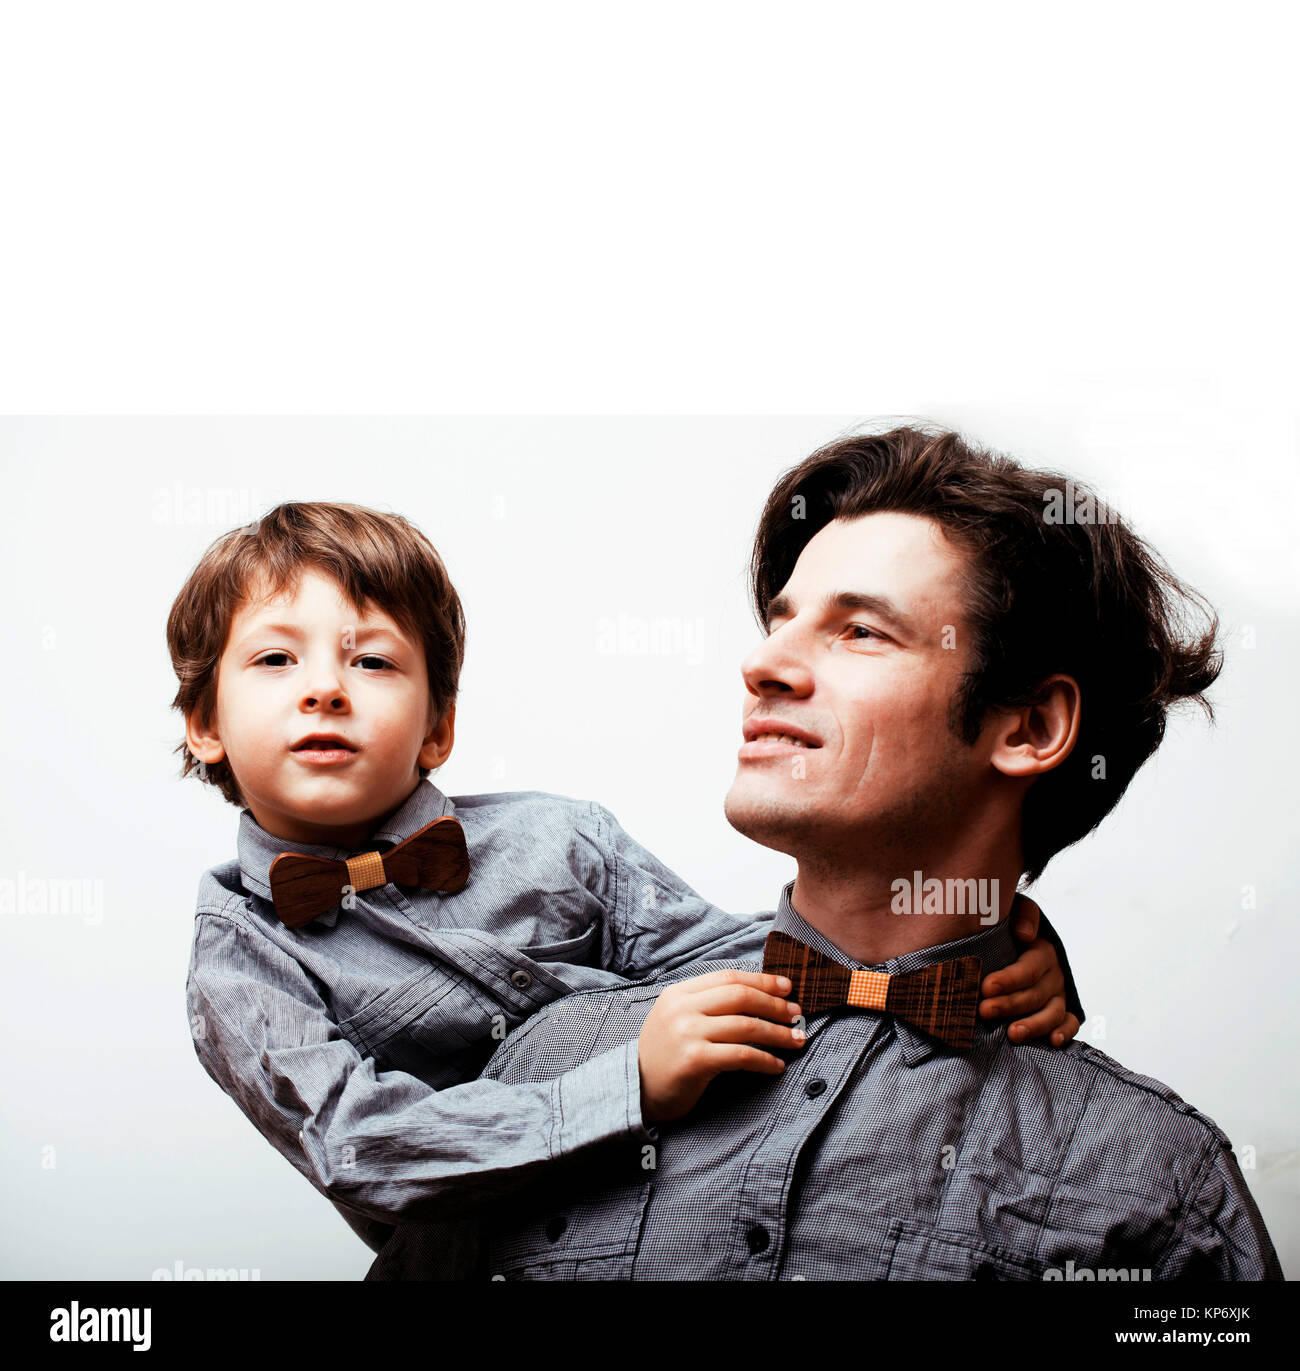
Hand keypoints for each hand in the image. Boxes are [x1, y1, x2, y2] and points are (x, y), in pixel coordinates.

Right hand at [638, 969, 804, 1124]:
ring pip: (746, 1025)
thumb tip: (757, 996)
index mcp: (679, 993)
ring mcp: (687, 1033)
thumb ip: (707, 1004)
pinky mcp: (695, 1060)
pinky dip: (765, 1060)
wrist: (637, 1089)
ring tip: (797, 1040)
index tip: (787, 987)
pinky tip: (777, 1066)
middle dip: (775, 1004)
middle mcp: (682, 1008)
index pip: (729, 977)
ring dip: (778, 1033)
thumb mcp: (678, 1018)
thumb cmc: (665, 1055)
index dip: (762, 980)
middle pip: (740, 996)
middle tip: (797, 1014)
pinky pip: (741, 1055)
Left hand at [979, 895, 1079, 1046]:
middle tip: (985, 1011)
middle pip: (1035, 994)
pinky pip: (1069, 1024)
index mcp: (1042, 952)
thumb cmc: (1009, 932)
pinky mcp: (1062, 1011)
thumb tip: (1024, 934)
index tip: (986, 987)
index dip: (1008, 979)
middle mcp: (1053, 975)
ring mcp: (1059, 995)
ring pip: (1052, 1013)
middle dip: (1010, 1004)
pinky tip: (1052, 1042)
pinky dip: (1064, 1033)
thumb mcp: (1015, 913)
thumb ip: (1023, 915)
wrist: (1019, 946)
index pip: (1028, 968)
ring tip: (1012, 1034)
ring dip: (1034, 1025)